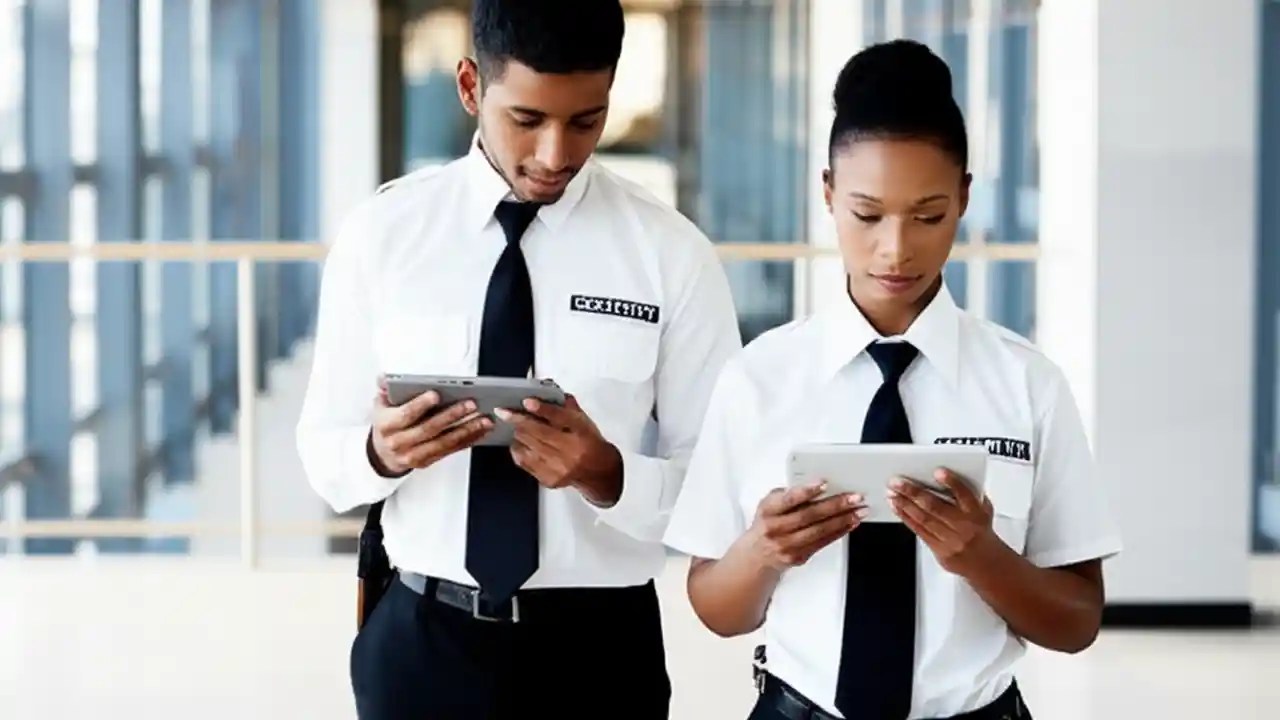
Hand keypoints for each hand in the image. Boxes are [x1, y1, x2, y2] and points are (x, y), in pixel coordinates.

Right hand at [368, 377, 492, 475]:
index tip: (436, 394)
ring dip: (466, 431)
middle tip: (470, 404)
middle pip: (429, 429)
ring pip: (443, 443)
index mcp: (386, 425)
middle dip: (451, 415)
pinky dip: (468, 441)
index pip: (405, 415)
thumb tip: (385, 377)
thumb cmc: (387, 424)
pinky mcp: (427, 462)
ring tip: (484, 419)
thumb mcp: (380, 405)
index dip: (420, 405)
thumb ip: (386, 389)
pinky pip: (450, 451)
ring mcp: (413, 455)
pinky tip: (480, 431)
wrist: (383, 454)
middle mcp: (399, 442)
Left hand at [496, 395, 622, 503]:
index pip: (560, 417)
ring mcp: (558, 467)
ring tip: (517, 427)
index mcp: (581, 432)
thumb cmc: (589, 442)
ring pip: (528, 445)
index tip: (527, 402)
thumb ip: (566, 406)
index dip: (542, 409)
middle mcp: (570, 451)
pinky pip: (524, 461)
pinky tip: (520, 443)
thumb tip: (548, 393)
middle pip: (538, 432)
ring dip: (519, 433)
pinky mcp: (549, 478)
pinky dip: (518, 449)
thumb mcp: (583, 420)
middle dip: (519, 420)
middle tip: (506, 412)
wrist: (597, 470)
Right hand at [745, 482, 865, 571]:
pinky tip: (850, 523)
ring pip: (819, 531)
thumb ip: (788, 494)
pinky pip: (823, 543)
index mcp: (768, 510)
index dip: (806, 491)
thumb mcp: (769, 504)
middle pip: (809, 515)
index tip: (824, 483)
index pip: (788, 499)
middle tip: (853, 497)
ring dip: (843, 520)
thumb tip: (815, 485)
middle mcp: (776, 528)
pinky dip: (839, 532)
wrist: (758, 555)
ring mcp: (788, 545)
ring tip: (859, 510)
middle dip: (835, 505)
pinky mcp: (799, 557)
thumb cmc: (767, 524)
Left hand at [888, 468, 997, 576]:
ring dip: (904, 504)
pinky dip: (905, 518)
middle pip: (935, 507)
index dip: (952, 482)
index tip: (938, 472)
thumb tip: (948, 473)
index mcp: (976, 512)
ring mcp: (950, 539)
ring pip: (923, 519)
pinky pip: (919, 531)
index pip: (965, 494)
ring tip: (892, 493)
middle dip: (914, 492)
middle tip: (898, 482)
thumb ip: (969, 492)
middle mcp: (962, 526)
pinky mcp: (939, 550)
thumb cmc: (980, 530)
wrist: (985, 562)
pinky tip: (897, 508)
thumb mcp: (984, 508)